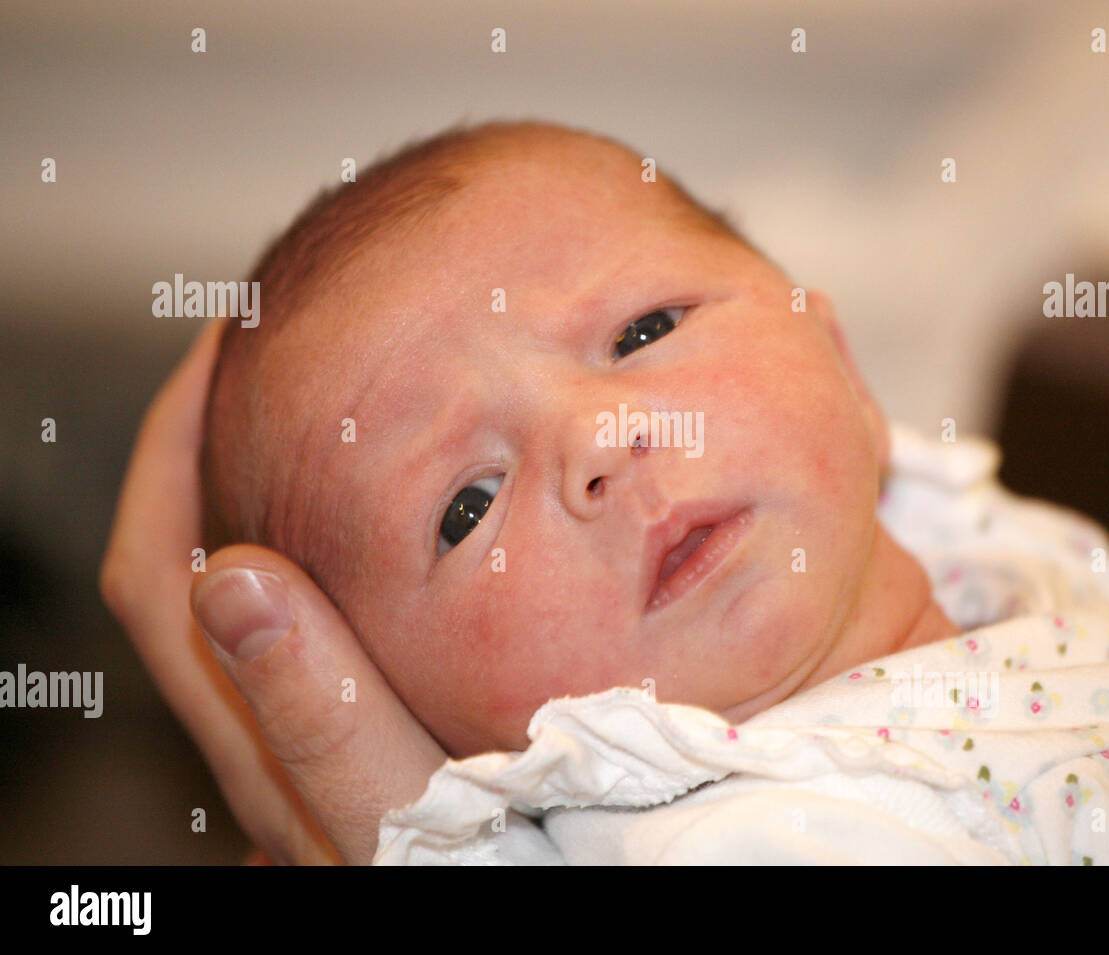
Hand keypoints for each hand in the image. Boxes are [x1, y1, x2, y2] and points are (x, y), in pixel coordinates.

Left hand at [100, 321, 444, 863]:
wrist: (520, 901)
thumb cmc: (472, 869)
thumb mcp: (395, 799)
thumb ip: (319, 706)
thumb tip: (233, 579)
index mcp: (255, 724)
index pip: (159, 567)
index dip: (167, 450)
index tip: (218, 354)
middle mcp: (263, 720)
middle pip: (185, 562)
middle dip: (206, 447)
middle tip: (269, 361)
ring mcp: (306, 721)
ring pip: (246, 585)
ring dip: (260, 488)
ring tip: (322, 416)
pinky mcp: (355, 722)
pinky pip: (309, 612)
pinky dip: (322, 540)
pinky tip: (390, 520)